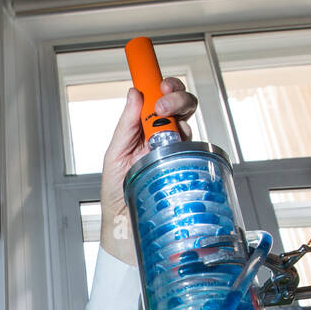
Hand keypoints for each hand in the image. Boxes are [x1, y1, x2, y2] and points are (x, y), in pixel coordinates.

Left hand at [99, 78, 196, 264]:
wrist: (125, 226)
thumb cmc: (118, 194)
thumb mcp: (115, 156)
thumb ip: (125, 125)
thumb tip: (134, 94)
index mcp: (143, 131)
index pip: (158, 99)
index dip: (162, 86)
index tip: (157, 84)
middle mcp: (162, 139)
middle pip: (180, 106)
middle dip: (176, 97)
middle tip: (162, 106)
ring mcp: (176, 153)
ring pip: (190, 123)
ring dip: (181, 116)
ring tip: (166, 125)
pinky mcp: (187, 169)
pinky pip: (196, 151)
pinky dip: (190, 145)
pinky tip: (178, 150)